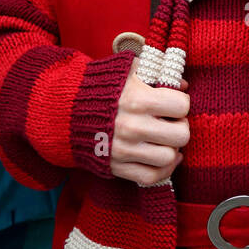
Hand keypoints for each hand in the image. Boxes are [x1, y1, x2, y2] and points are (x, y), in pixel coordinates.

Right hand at [110, 69, 189, 185]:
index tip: (173, 104)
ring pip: (169, 158)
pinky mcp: (116, 166)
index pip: (182, 106)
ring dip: (172, 149)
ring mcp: (124, 149)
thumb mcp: (127, 71)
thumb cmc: (101, 87)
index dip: (181, 104)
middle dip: (180, 128)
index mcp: (137, 99)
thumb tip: (184, 86)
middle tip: (171, 123)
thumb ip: (156, 74)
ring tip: (165, 140)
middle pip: (181, 135)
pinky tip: (163, 158)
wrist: (64, 111)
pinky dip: (163, 170)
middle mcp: (132, 126)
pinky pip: (151, 177)